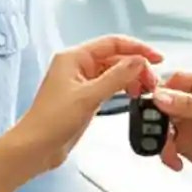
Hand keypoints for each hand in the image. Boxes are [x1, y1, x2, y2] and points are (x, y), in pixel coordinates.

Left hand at [12, 35, 162, 171]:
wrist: (35, 149)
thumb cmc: (50, 122)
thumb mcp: (88, 97)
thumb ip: (116, 77)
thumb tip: (138, 61)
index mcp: (73, 58)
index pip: (112, 43)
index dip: (136, 48)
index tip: (156, 57)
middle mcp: (77, 66)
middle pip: (115, 57)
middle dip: (136, 66)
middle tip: (152, 81)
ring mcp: (81, 82)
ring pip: (114, 72)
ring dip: (131, 78)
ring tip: (145, 89)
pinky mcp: (84, 97)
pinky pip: (109, 86)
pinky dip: (123, 88)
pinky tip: (133, 95)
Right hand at [153, 71, 191, 191]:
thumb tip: (162, 97)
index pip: (177, 79)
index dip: (161, 87)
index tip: (150, 99)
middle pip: (164, 102)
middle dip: (155, 115)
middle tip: (154, 128)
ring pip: (161, 124)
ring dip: (158, 136)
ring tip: (167, 148)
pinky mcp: (189, 146)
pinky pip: (166, 145)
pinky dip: (164, 152)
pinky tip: (174, 160)